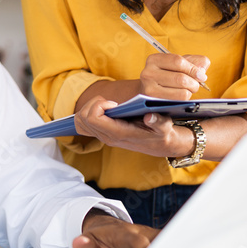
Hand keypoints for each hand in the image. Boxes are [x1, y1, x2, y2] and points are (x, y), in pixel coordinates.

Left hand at [73, 210, 158, 247]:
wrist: (107, 226)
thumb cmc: (99, 238)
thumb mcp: (88, 241)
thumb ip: (84, 245)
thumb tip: (80, 243)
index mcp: (124, 234)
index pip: (136, 241)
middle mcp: (142, 233)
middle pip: (159, 242)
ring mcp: (153, 237)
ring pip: (170, 245)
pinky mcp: (160, 242)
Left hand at [74, 96, 192, 157]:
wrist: (162, 145)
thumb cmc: (162, 133)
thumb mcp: (165, 127)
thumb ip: (158, 122)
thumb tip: (149, 117)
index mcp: (118, 134)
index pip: (92, 118)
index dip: (99, 105)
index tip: (114, 103)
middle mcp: (107, 137)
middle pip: (83, 118)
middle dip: (93, 104)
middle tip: (110, 102)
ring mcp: (104, 136)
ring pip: (81, 121)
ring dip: (90, 108)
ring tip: (107, 105)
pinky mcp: (104, 134)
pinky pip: (84, 124)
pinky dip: (89, 113)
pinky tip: (104, 110)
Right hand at [139, 53, 209, 99]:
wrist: (151, 90)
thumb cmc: (168, 75)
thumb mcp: (179, 64)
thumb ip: (195, 61)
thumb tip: (203, 68)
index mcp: (154, 59)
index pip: (178, 61)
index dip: (193, 69)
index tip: (201, 75)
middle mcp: (148, 73)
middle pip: (181, 78)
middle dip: (194, 83)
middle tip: (196, 85)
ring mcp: (149, 88)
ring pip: (182, 92)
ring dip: (190, 92)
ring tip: (188, 90)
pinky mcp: (155, 102)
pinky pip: (179, 102)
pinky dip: (184, 99)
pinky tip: (180, 96)